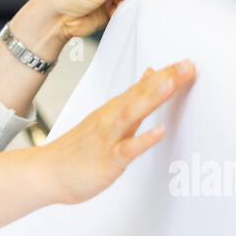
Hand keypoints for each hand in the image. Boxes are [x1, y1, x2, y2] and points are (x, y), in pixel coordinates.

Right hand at [39, 59, 194, 204]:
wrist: (47, 172)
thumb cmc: (78, 149)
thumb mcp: (107, 118)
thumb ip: (132, 98)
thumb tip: (152, 75)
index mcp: (114, 109)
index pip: (142, 87)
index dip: (165, 75)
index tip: (187, 63)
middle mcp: (111, 119)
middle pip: (140, 95)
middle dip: (164, 80)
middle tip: (188, 65)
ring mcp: (108, 138)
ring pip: (132, 114)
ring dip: (152, 98)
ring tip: (171, 84)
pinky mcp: (107, 160)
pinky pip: (126, 149)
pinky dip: (143, 140)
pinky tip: (159, 132)